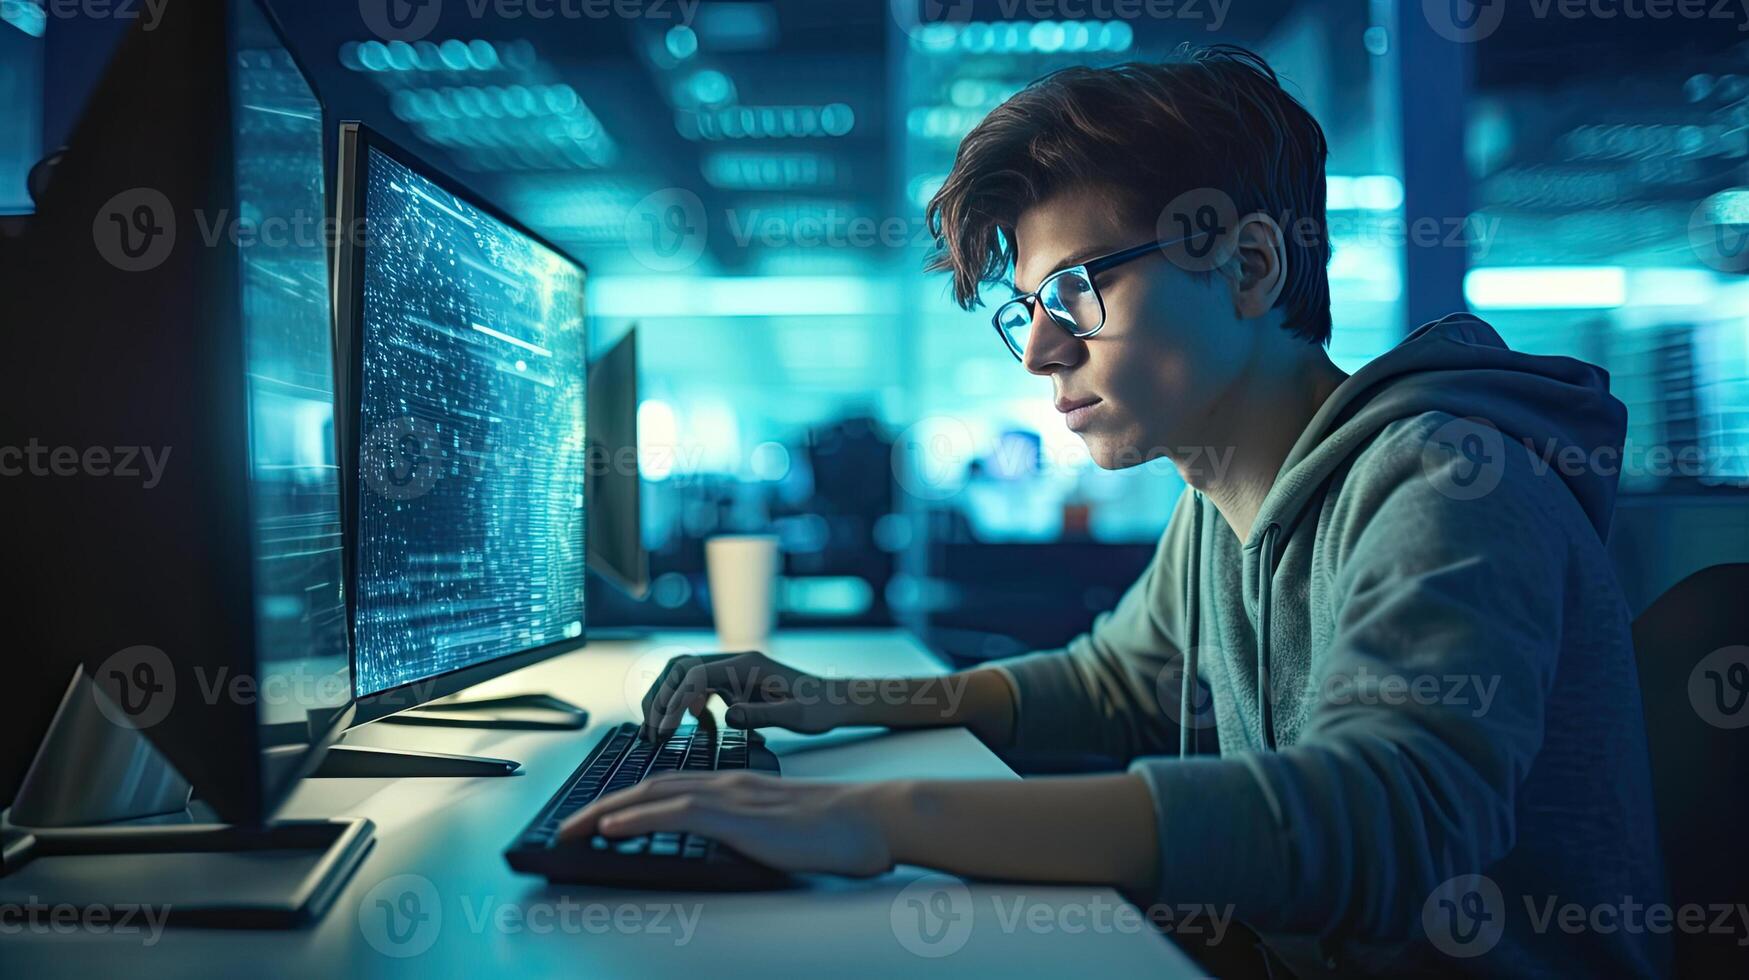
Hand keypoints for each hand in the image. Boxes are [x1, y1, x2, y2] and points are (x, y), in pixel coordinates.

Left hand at [556, 772, 898, 877]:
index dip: (628, 798)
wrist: (870, 819)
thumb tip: (729, 845)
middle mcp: (726, 783)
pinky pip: (676, 812)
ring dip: (606, 811)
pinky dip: (637, 817)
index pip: (667, 786)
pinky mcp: (738, 816)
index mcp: (735, 785)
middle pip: (648, 786)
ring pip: (652, 795)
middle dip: (603, 805)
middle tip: (568, 824)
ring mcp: (731, 797)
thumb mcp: (780, 827)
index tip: (599, 815)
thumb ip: (749, 828)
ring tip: (573, 827)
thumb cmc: (837, 828)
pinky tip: (612, 827)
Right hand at [639, 651, 858, 743]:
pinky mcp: (736, 683)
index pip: (695, 674)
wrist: (836, 701)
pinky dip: (691, 706)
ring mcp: (734, 670)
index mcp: (748, 665)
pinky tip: (700, 729)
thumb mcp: (796, 716)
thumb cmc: (820, 708)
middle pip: (681, 668)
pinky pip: (701, 688)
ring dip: (669, 700)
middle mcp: (736, 662)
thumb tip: (727, 717)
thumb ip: (761, 715)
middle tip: (649, 729)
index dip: (675, 700)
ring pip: (685, 676)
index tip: (663, 728)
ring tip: (658, 731)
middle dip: (660, 696)